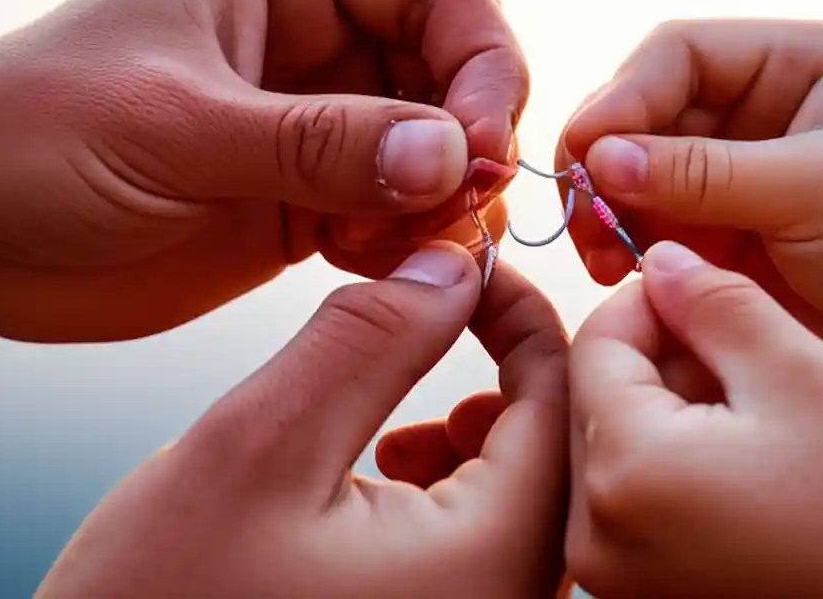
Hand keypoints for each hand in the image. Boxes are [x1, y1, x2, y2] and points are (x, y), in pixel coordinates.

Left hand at [0, 0, 523, 342]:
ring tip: (409, 244)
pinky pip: (396, 212)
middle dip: (471, 138)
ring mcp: (313, 124)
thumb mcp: (175, 126)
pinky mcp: (305, 200)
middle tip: (461, 206)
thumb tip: (453, 156)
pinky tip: (369, 264)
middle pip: (453, 70)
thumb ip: (319, 141)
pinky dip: (408, 240)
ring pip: (436, 149)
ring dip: (446, 200)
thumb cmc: (28, 140)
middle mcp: (313, 41)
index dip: (482, 61)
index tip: (482, 147)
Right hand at [36, 243, 568, 598]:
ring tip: (400, 419)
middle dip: (502, 371)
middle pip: (556, 452)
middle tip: (434, 318)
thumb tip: (453, 260)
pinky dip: (455, 490)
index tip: (467, 264)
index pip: (562, 404)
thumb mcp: (259, 446)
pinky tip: (388, 476)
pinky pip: (487, 546)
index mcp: (490, 562)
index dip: (522, 314)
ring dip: (476, 432)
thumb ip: (370, 341)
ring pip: (523, 498)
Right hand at [562, 20, 822, 597]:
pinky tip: (621, 275)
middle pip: (647, 111)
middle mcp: (763, 111)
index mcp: (800, 65)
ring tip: (601, 256)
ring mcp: (739, 178)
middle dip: (608, 159)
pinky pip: (650, 227)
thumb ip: (701, 172)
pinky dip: (625, 246)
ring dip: (607, 208)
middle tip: (582, 215)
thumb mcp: (813, 192)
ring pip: (637, 172)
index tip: (588, 155)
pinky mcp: (724, 240)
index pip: (679, 55)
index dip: (624, 98)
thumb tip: (597, 157)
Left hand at [565, 242, 822, 598]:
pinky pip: (643, 506)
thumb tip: (660, 263)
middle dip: (664, 358)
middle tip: (749, 347)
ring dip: (676, 411)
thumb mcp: (803, 374)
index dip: (652, 298)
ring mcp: (626, 582)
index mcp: (626, 477)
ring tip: (764, 405)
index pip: (596, 345)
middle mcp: (602, 543)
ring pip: (622, 450)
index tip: (708, 286)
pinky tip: (759, 458)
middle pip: (601, 401)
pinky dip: (684, 466)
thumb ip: (716, 304)